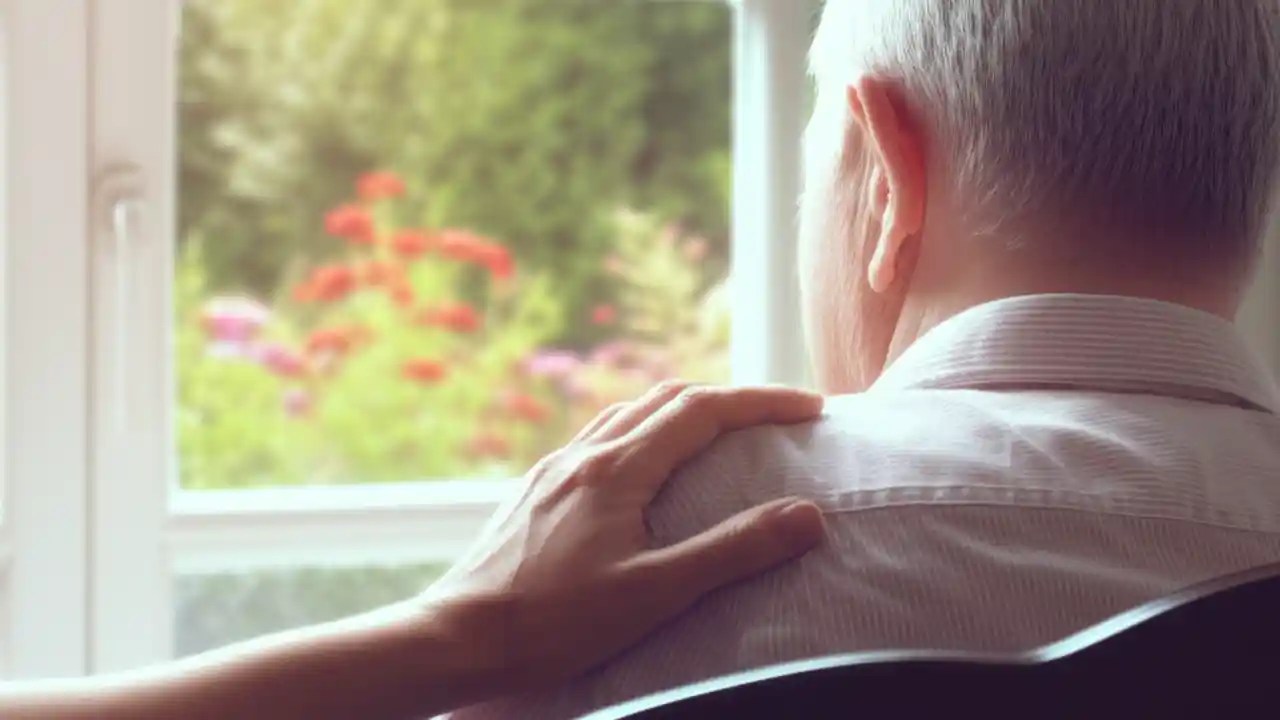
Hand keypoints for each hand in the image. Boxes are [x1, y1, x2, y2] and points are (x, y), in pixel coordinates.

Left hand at [423, 382, 826, 693]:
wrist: (457, 639)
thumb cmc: (553, 623)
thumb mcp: (654, 593)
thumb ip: (733, 551)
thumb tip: (807, 515)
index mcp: (616, 469)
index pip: (703, 409)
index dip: (762, 400)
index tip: (811, 407)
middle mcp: (583, 454)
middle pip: (666, 398)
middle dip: (728, 398)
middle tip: (775, 417)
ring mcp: (554, 469)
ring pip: (628, 413)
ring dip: (681, 410)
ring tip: (718, 434)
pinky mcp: (535, 490)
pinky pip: (599, 437)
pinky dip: (641, 431)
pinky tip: (642, 466)